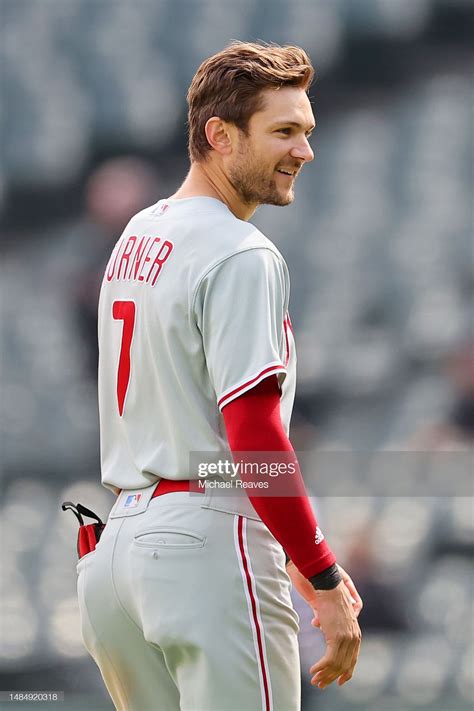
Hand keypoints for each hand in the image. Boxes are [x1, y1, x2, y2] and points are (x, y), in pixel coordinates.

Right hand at [286, 561, 361, 688]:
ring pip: (336, 665)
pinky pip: (329, 660)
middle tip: (320, 684)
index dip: (346, 672)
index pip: (353, 660)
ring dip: (324, 675)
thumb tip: (318, 624)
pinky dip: (320, 667)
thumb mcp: (331, 614)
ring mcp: (346, 639)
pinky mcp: (337, 638)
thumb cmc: (328, 595)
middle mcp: (354, 638)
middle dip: (331, 677)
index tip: (339, 682)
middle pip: (344, 665)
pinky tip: (313, 670)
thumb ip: (329, 623)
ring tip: (314, 680)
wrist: (329, 586)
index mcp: (355, 634)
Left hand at [311, 564, 362, 627]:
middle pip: (343, 613)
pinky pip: (320, 616)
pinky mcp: (315, 603)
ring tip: (323, 627)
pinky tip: (316, 623)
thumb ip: (346, 591)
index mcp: (346, 588)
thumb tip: (354, 605)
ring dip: (329, 624)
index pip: (356, 604)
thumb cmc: (322, 568)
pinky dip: (319, 622)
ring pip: (332, 617)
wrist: (304, 564)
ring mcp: (326, 600)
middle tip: (336, 628)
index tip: (352, 618)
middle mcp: (337, 595)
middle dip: (341, 622)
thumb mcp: (337, 578)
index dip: (355, 612)